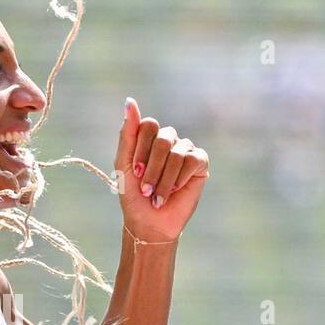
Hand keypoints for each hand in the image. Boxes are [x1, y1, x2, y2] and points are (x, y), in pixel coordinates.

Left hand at [113, 96, 208, 242]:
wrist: (149, 223)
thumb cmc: (134, 196)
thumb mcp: (124, 164)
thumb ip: (128, 133)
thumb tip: (129, 101)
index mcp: (148, 137)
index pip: (148, 125)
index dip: (141, 150)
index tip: (134, 173)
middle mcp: (168, 140)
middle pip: (162, 139)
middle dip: (152, 168)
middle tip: (145, 189)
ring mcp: (185, 149)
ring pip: (176, 152)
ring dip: (163, 179)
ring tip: (158, 196)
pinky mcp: (200, 163)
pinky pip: (192, 160)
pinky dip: (180, 179)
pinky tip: (175, 191)